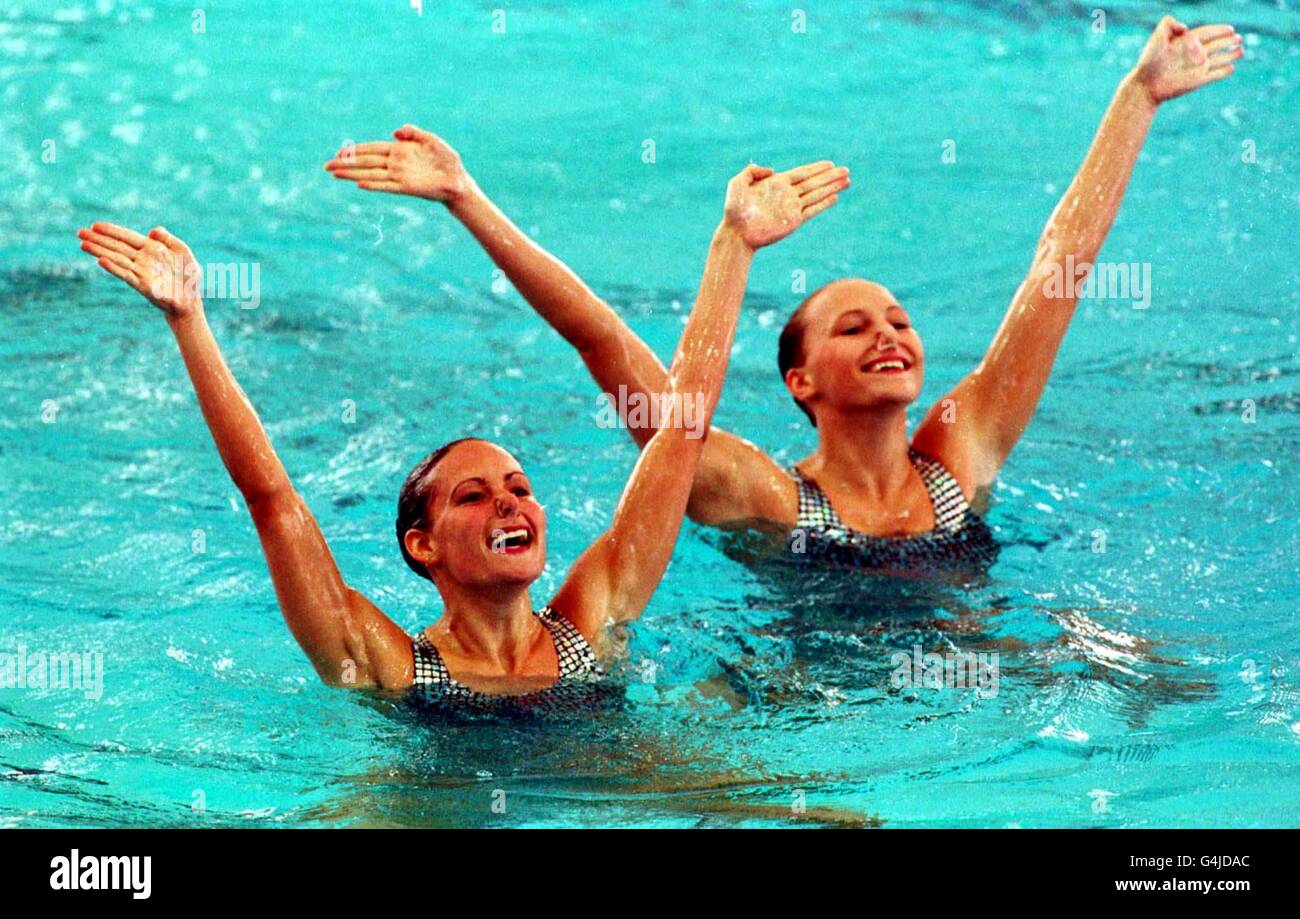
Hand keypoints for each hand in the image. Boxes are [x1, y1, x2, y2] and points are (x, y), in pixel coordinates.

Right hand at [76, 223, 202, 318]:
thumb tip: (153, 230)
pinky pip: (126, 274)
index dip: (111, 231)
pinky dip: (114, 268)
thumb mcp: (183, 253)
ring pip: (116, 258)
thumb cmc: (188, 277)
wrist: (190, 301)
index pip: (127, 237)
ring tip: (83, 244)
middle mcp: (142, 259)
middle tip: (79, 232)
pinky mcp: (142, 285)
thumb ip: (169, 240)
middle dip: (98, 239)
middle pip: (117, 246)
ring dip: (99, 251)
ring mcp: (140, 271)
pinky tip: (101, 261)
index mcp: (151, 249)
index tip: (94, 225)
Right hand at [323, 124, 471, 202]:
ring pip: (371, 174)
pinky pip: (387, 186)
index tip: (339, 151)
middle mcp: (396, 164)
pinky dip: (374, 185)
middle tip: (326, 165)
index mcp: (399, 151)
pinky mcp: (407, 187)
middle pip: (366, 162)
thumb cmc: (447, 161)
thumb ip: (414, 133)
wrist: (459, 180)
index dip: (356, 150)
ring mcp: (400, 176)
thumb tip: (394, 131)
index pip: (372, 149)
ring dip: (353, 174)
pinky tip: (360, 184)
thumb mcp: (431, 140)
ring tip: (335, 174)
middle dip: (346, 163)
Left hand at [723, 161, 848, 250]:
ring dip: (832, 187)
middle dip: (830, 176)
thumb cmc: (734, 210)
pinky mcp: (793, 221)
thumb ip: (752, 171)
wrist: (737, 234)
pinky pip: (812, 209)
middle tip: (846, 170)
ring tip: (847, 181)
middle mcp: (787, 195)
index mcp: (776, 184)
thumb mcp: (737, 184)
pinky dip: (824, 203)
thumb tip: (773, 170)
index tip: (830, 164)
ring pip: (816, 194)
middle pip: (813, 182)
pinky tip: (835, 197)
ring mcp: (791, 208)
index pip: (801, 173)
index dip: (816, 168)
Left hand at [1132, 17, 1242, 103]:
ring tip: (1241, 51)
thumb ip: (1169, 25)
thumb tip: (1186, 28)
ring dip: (1230, 55)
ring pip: (1218, 59)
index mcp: (1186, 42)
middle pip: (1216, 45)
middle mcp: (1193, 54)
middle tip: (1240, 38)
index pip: (1207, 33)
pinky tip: (1232, 68)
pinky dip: (1223, 72)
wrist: (1145, 85)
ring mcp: (1196, 68)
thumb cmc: (1149, 62)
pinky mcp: (1198, 81)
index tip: (1231, 29)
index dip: (1219, 31)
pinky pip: (1214, 75)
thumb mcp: (1156, 39)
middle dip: (1228, 42)